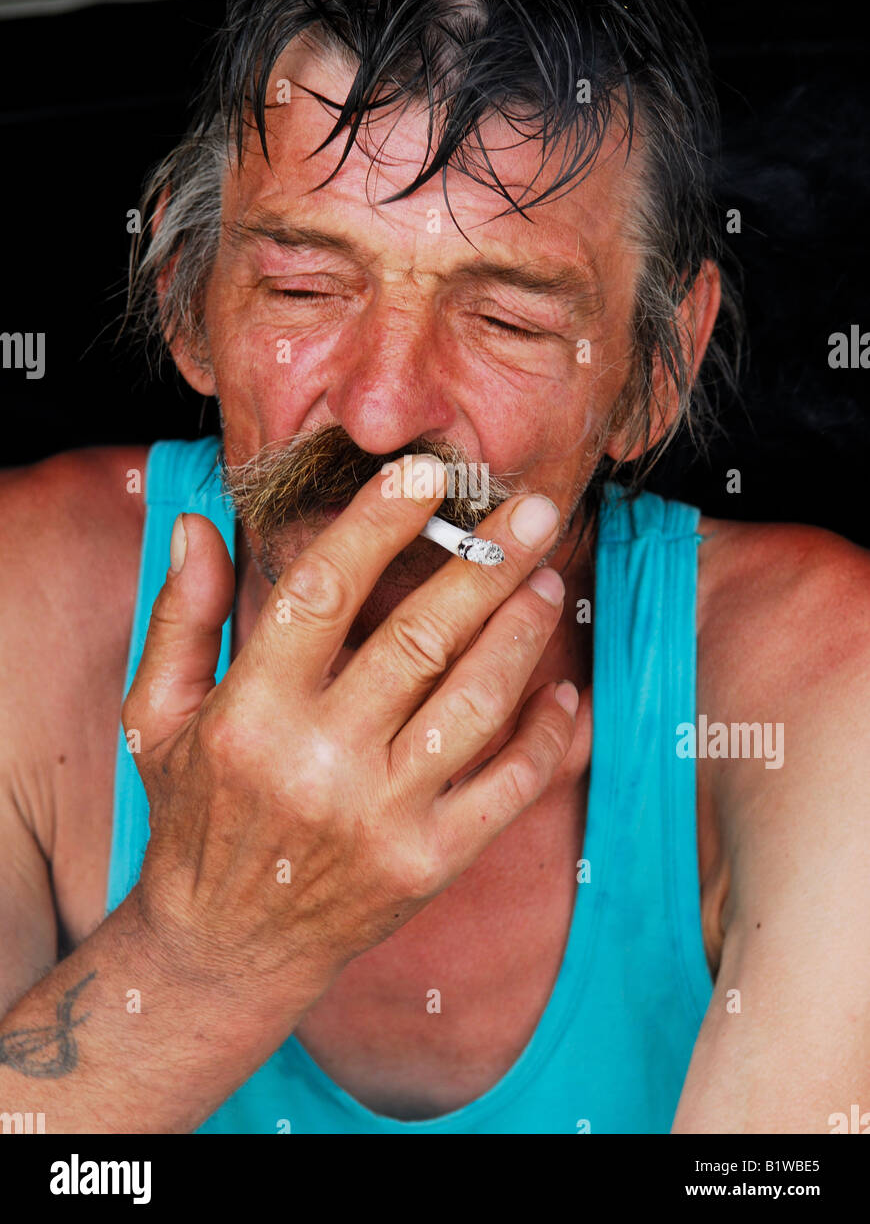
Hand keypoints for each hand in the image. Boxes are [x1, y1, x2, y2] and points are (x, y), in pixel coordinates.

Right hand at [123, 455, 583, 1008]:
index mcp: (250, 714)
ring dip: (522, 634)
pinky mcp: (428, 864)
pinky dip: (547, 735)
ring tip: (547, 581)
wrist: (226, 947)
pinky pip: (507, 787)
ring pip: (474, 703)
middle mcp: (318, 763)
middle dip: (488, 563)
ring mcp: (380, 818)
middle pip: (421, 638)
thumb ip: (181, 618)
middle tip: (535, 510)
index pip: (322, 592)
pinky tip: (563, 690)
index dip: (378, 524)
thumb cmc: (194, 814)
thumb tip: (196, 523)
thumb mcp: (156, 716)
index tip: (427, 474)